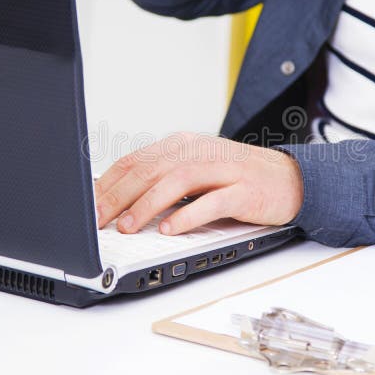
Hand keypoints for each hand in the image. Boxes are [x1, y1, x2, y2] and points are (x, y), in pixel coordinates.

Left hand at [94, 132, 302, 234]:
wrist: (289, 178)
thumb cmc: (236, 178)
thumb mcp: (194, 173)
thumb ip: (161, 181)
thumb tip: (116, 200)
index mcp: (182, 146)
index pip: (136, 161)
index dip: (109, 184)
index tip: (86, 206)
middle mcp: (200, 152)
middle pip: (151, 170)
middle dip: (119, 196)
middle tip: (97, 220)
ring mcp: (224, 169)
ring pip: (177, 181)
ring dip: (148, 205)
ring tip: (127, 227)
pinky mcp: (244, 189)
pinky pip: (213, 201)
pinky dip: (188, 215)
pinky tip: (170, 228)